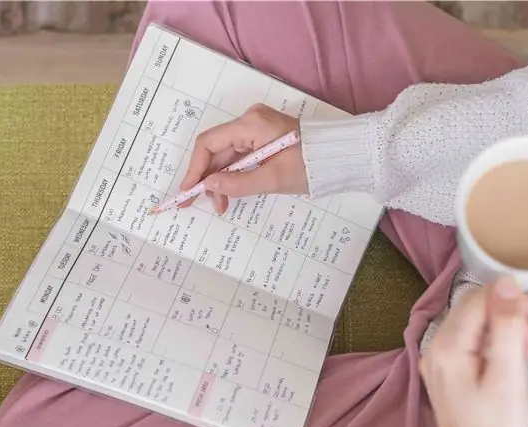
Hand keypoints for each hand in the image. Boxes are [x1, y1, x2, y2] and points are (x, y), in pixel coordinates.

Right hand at [182, 104, 308, 213]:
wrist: (340, 156)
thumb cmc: (311, 167)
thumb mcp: (274, 179)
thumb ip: (238, 184)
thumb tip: (209, 186)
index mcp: (251, 124)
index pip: (209, 143)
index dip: (195, 169)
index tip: (187, 192)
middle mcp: (250, 120)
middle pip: (217, 150)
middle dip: (209, 179)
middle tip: (210, 205)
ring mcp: (257, 127)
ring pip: (227, 154)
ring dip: (221, 179)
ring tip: (223, 205)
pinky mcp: (263, 136)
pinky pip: (240, 154)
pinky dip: (234, 173)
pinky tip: (231, 191)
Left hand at [419, 277, 527, 426]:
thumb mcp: (508, 375)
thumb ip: (506, 326)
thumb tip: (505, 283)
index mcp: (445, 348)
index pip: (478, 301)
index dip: (514, 296)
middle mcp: (435, 351)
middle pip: (474, 310)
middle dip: (511, 309)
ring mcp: (440, 364)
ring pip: (475, 326)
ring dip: (506, 326)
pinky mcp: (450, 376)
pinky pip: (472, 344)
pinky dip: (496, 343)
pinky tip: (515, 355)